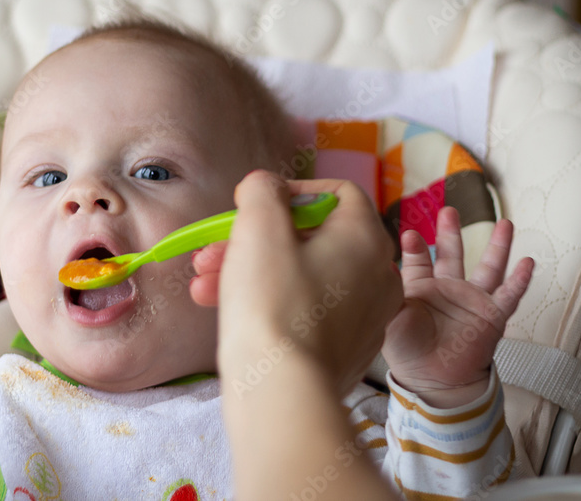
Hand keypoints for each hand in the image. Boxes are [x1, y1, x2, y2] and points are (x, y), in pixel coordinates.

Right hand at [192, 171, 402, 396]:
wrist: (281, 394)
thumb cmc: (272, 304)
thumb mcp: (259, 228)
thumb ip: (262, 191)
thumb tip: (265, 186)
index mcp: (366, 238)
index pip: (338, 192)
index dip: (292, 191)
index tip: (256, 205)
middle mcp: (377, 274)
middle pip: (311, 239)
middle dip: (254, 240)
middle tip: (214, 248)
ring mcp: (365, 316)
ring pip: (303, 277)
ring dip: (250, 272)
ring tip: (203, 282)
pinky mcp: (345, 350)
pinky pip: (306, 311)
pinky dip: (269, 304)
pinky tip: (221, 308)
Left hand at [382, 207, 533, 406]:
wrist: (434, 381)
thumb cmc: (408, 351)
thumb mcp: (392, 319)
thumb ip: (386, 294)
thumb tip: (374, 270)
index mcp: (421, 289)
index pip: (419, 261)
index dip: (415, 248)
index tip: (409, 234)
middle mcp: (448, 290)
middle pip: (452, 254)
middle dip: (451, 232)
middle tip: (449, 210)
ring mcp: (472, 301)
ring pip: (488, 268)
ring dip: (498, 246)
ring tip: (505, 223)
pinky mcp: (492, 317)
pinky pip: (509, 295)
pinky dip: (520, 280)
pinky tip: (528, 262)